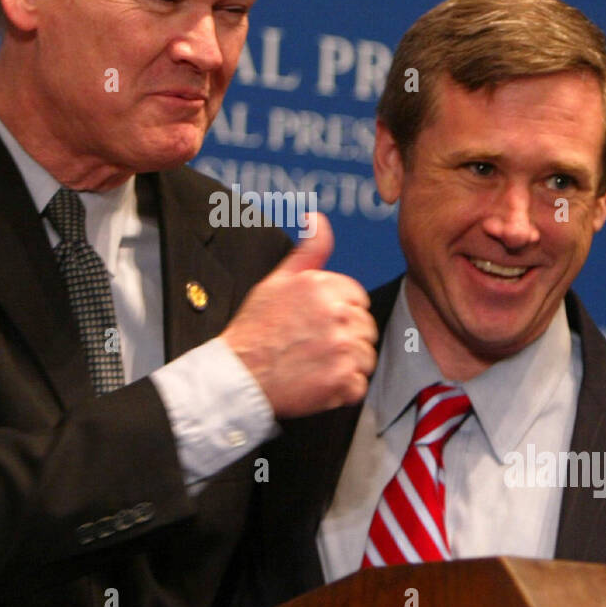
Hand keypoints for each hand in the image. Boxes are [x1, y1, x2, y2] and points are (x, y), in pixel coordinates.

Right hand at [221, 213, 376, 417]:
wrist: (239, 375)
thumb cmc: (255, 328)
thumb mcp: (278, 280)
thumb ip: (308, 249)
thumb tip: (316, 218)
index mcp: (325, 287)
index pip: (358, 299)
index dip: (339, 313)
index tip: (317, 324)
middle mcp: (338, 316)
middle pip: (365, 327)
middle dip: (346, 337)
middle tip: (313, 345)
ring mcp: (343, 350)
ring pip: (367, 355)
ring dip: (347, 363)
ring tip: (315, 363)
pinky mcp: (343, 381)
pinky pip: (360, 384)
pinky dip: (344, 388)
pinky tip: (319, 381)